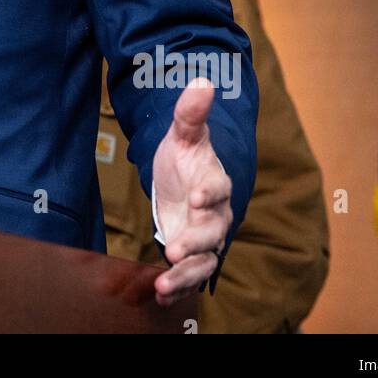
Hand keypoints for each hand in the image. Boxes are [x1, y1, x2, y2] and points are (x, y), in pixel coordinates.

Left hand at [151, 78, 232, 306]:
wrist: (182, 181)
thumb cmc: (184, 157)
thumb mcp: (183, 133)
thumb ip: (191, 112)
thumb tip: (202, 81)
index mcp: (215, 183)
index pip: (218, 188)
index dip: (209, 192)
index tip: (195, 196)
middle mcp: (215, 215)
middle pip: (212, 232)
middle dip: (194, 242)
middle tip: (173, 249)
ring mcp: (204, 238)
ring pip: (203, 261)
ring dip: (185, 274)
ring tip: (163, 284)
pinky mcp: (191, 256)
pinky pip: (190, 275)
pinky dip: (177, 287)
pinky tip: (159, 296)